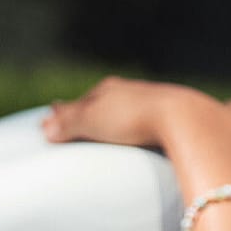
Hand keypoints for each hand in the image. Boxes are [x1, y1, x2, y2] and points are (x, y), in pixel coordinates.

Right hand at [42, 76, 215, 146]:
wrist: (185, 118)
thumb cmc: (134, 117)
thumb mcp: (93, 119)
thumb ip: (68, 123)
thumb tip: (44, 128)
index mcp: (109, 89)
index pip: (80, 102)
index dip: (64, 113)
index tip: (51, 119)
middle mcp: (131, 92)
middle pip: (103, 104)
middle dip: (87, 114)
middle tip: (73, 124)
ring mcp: (154, 104)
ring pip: (126, 113)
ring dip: (112, 122)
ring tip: (103, 134)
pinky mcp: (172, 120)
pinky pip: (146, 126)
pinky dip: (134, 131)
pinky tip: (137, 141)